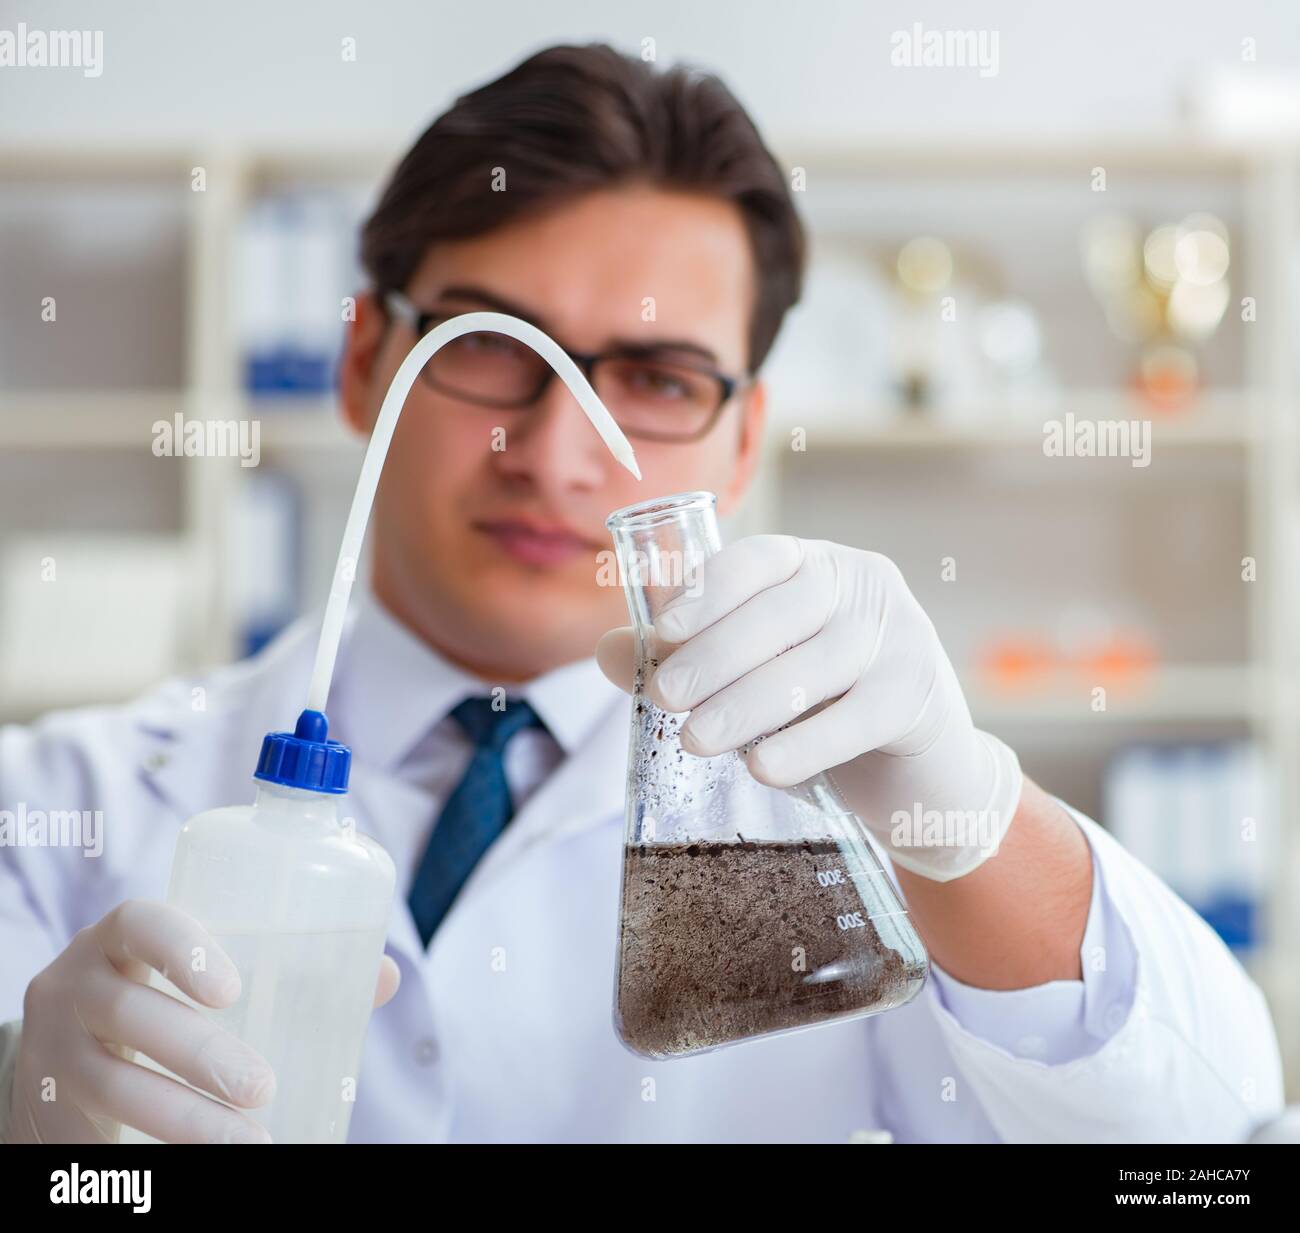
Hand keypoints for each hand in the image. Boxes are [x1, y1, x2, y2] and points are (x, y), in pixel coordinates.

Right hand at [3, 900, 399, 1142]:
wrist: (64, 1047)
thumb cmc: (165, 996)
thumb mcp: (207, 974)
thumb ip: (292, 972)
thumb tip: (385, 975)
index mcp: (122, 936)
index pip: (142, 923)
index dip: (183, 950)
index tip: (234, 991)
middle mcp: (76, 982)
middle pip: (129, 1013)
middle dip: (199, 1055)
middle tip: (261, 1087)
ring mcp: (52, 1046)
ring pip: (110, 1082)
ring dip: (181, 1119)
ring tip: (248, 1142)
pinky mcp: (43, 1105)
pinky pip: (85, 1134)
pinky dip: (141, 1153)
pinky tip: (188, 1167)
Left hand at [596, 535, 1021, 880]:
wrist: (919, 775)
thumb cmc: (822, 712)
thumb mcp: (752, 679)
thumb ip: (683, 658)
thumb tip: (603, 652)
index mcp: (815, 565)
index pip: (759, 559)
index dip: (709, 591)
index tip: (662, 632)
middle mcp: (862, 587)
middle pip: (783, 611)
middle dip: (716, 655)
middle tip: (667, 697)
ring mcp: (900, 636)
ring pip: (815, 664)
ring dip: (748, 704)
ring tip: (696, 740)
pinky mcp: (919, 696)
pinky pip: (857, 718)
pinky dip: (805, 745)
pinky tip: (762, 767)